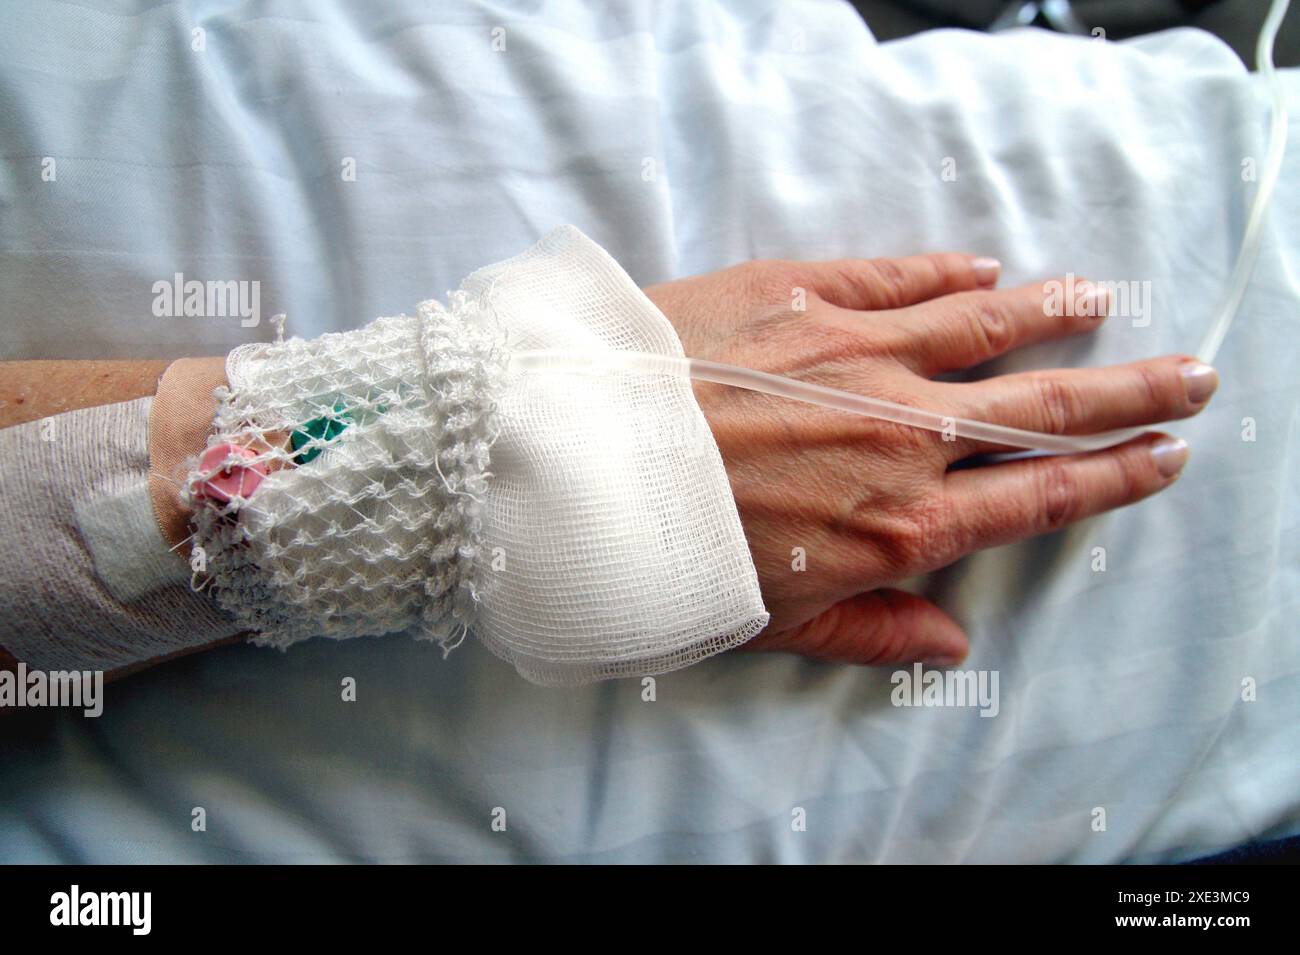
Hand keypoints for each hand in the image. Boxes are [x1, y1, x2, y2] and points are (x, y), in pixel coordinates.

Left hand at [645, 254, 1216, 666]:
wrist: (564, 464)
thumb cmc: (660, 558)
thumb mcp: (767, 627)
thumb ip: (868, 632)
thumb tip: (950, 642)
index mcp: (898, 524)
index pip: (1039, 495)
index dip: (1112, 478)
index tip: (1162, 457)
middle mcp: (899, 434)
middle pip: (1044, 406)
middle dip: (1128, 392)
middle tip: (1189, 373)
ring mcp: (854, 354)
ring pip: (984, 326)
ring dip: (1053, 315)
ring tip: (1103, 303)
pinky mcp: (797, 295)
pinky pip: (898, 276)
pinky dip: (949, 273)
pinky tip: (983, 269)